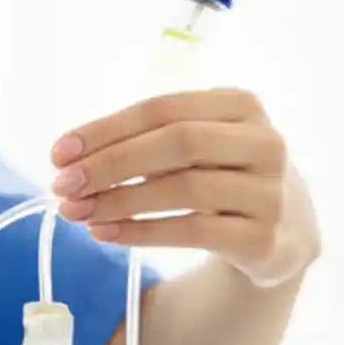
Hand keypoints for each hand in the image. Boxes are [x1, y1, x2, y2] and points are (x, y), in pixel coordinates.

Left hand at [49, 88, 320, 287]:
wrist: (284, 234)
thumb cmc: (222, 176)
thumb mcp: (195, 147)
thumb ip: (142, 144)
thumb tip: (69, 161)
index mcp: (241, 106)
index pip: (163, 108)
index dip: (106, 128)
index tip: (59, 153)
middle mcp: (264, 142)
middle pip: (177, 142)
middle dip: (110, 163)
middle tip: (63, 184)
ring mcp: (270, 192)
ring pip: (185, 188)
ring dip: (120, 200)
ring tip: (77, 212)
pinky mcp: (265, 238)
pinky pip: (194, 231)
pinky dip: (142, 232)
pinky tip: (106, 233)